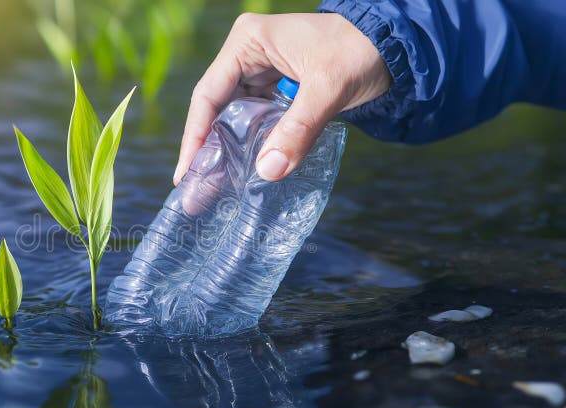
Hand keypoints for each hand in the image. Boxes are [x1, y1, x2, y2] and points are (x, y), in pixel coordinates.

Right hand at [174, 13, 390, 184]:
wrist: (397, 45)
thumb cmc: (361, 51)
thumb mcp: (328, 88)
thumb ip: (298, 129)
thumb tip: (268, 171)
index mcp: (248, 42)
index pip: (208, 94)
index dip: (195, 136)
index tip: (186, 172)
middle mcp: (248, 54)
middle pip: (216, 108)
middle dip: (207, 150)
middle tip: (194, 190)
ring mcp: (262, 70)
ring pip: (234, 117)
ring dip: (227, 151)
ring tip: (212, 189)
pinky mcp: (278, 87)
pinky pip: (256, 119)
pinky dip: (252, 145)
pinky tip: (243, 171)